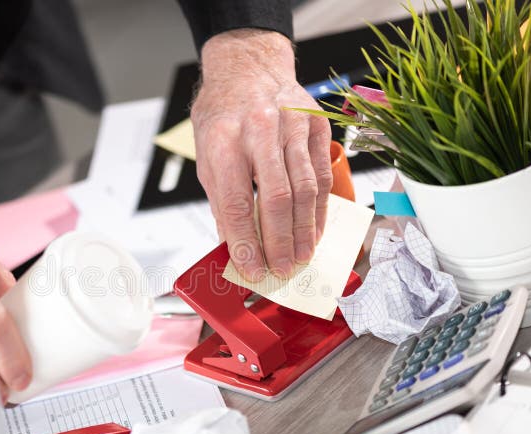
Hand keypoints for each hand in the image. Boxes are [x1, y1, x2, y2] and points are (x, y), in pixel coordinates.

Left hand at [191, 29, 332, 280]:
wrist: (247, 67)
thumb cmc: (223, 115)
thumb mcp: (207, 156)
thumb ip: (222, 202)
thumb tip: (235, 248)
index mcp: (224, 139)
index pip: (237, 203)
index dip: (246, 242)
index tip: (253, 270)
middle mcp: (260, 129)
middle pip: (277, 198)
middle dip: (280, 242)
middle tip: (281, 269)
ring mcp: (292, 125)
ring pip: (306, 189)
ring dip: (304, 231)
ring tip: (300, 258)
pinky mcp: (316, 126)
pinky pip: (322, 175)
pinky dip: (321, 210)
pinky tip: (315, 232)